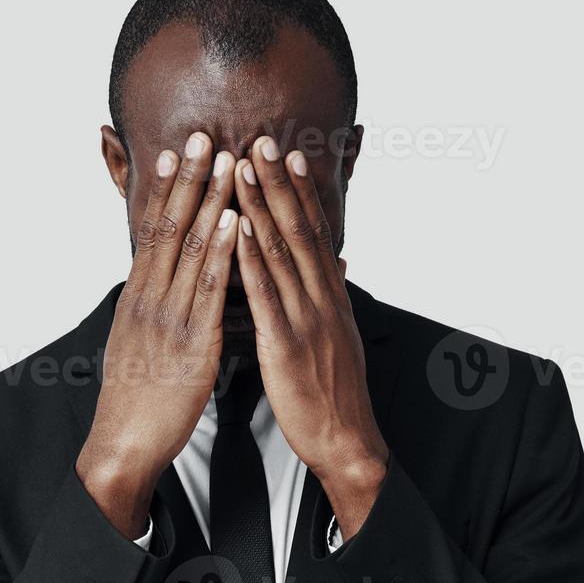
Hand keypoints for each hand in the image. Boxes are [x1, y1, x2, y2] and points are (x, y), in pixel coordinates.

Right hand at [77, 133, 239, 537]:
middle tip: (204, 136)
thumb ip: (150, 310)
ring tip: (228, 162)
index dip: (167, 189)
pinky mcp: (190, 345)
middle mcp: (148, 300)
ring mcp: (167, 320)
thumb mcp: (135, 344)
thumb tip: (156, 287)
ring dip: (210, 202)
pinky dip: (222, 254)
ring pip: (190, 250)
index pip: (152, 231)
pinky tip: (234, 224)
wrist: (122, 447)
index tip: (178, 151)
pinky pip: (208, 292)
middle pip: (169, 228)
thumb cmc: (136, 401)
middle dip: (189, 180)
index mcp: (137, 298)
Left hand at [233, 136, 388, 538]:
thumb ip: (333, 297)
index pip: (314, 234)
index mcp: (331, 297)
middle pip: (299, 230)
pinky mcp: (286, 343)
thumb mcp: (340, 337)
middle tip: (260, 141)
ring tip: (242, 168)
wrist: (347, 441)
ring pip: (281, 252)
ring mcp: (306, 318)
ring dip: (260, 206)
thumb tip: (335, 263)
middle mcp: (322, 298)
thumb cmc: (335, 395)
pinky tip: (236, 229)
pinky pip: (266, 293)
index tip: (288, 155)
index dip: (301, 193)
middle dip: (278, 183)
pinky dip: (250, 258)